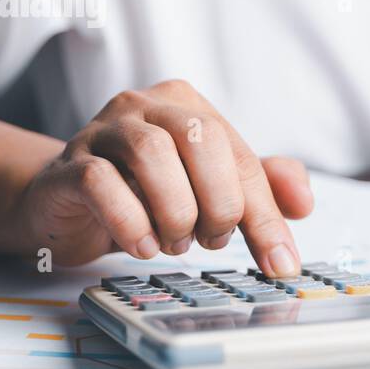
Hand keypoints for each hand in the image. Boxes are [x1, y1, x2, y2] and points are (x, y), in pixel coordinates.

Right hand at [16, 79, 312, 275]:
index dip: (265, 213)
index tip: (281, 262)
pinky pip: (101, 182)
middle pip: (202, 139)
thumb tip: (305, 203)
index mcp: (187, 105)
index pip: (240, 154)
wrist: (65, 203)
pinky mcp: (68, 165)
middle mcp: (145, 107)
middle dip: (220, 203)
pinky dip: (130, 221)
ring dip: (176, 211)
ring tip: (176, 242)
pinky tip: (144, 245)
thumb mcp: (208, 189)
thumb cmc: (143, 193)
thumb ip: (259, 189)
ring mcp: (101, 131)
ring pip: (152, 153)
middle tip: (212, 240)